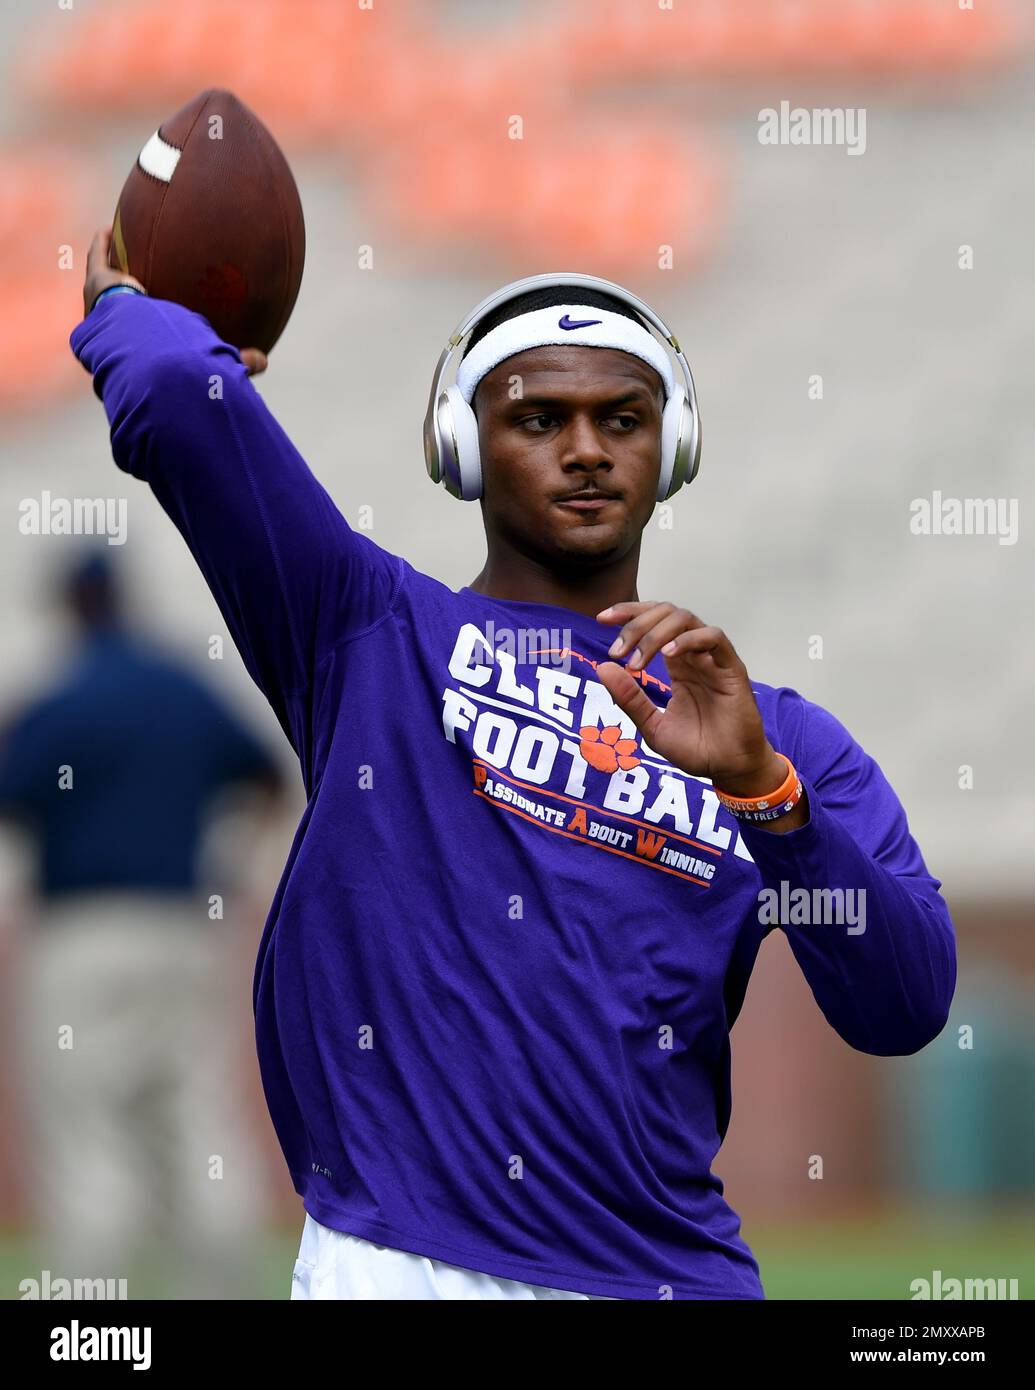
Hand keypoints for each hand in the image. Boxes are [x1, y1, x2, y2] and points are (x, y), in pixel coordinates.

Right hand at [82, 225, 267, 376]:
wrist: (139, 342)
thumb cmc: (172, 353)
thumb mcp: (206, 354)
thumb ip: (233, 357)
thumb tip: (264, 361)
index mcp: (140, 344)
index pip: (148, 336)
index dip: (150, 329)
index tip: (156, 319)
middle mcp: (117, 327)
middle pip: (123, 309)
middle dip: (128, 298)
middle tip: (137, 285)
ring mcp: (103, 303)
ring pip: (108, 281)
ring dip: (115, 268)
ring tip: (123, 253)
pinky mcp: (95, 281)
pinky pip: (99, 256)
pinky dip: (103, 243)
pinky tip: (110, 227)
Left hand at [595, 601, 785, 796]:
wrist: (728, 769)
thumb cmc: (696, 748)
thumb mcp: (653, 725)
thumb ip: (630, 698)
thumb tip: (602, 668)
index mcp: (677, 664)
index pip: (654, 622)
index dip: (629, 614)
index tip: (601, 620)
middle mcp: (694, 655)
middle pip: (666, 613)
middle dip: (636, 623)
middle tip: (617, 651)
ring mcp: (713, 659)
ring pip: (686, 619)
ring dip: (656, 633)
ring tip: (637, 661)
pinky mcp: (732, 668)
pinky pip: (714, 637)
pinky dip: (687, 639)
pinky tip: (667, 655)